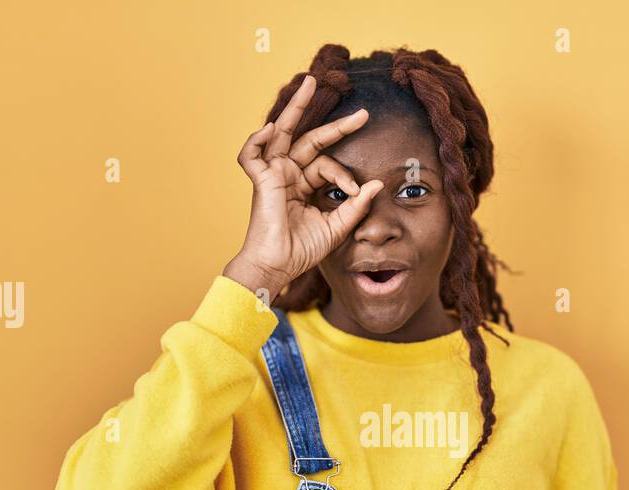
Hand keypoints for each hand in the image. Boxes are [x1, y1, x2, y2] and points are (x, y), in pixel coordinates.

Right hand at [223, 73, 383, 296]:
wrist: (279, 266)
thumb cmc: (302, 250)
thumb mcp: (337, 227)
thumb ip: (356, 205)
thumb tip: (376, 184)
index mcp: (305, 184)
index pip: (328, 165)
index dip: (344, 174)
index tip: (356, 191)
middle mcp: (289, 174)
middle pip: (311, 139)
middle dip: (335, 125)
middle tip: (362, 113)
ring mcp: (273, 175)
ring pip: (283, 133)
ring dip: (295, 107)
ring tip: (310, 83)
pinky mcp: (260, 181)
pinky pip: (252, 154)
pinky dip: (257, 139)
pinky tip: (272, 128)